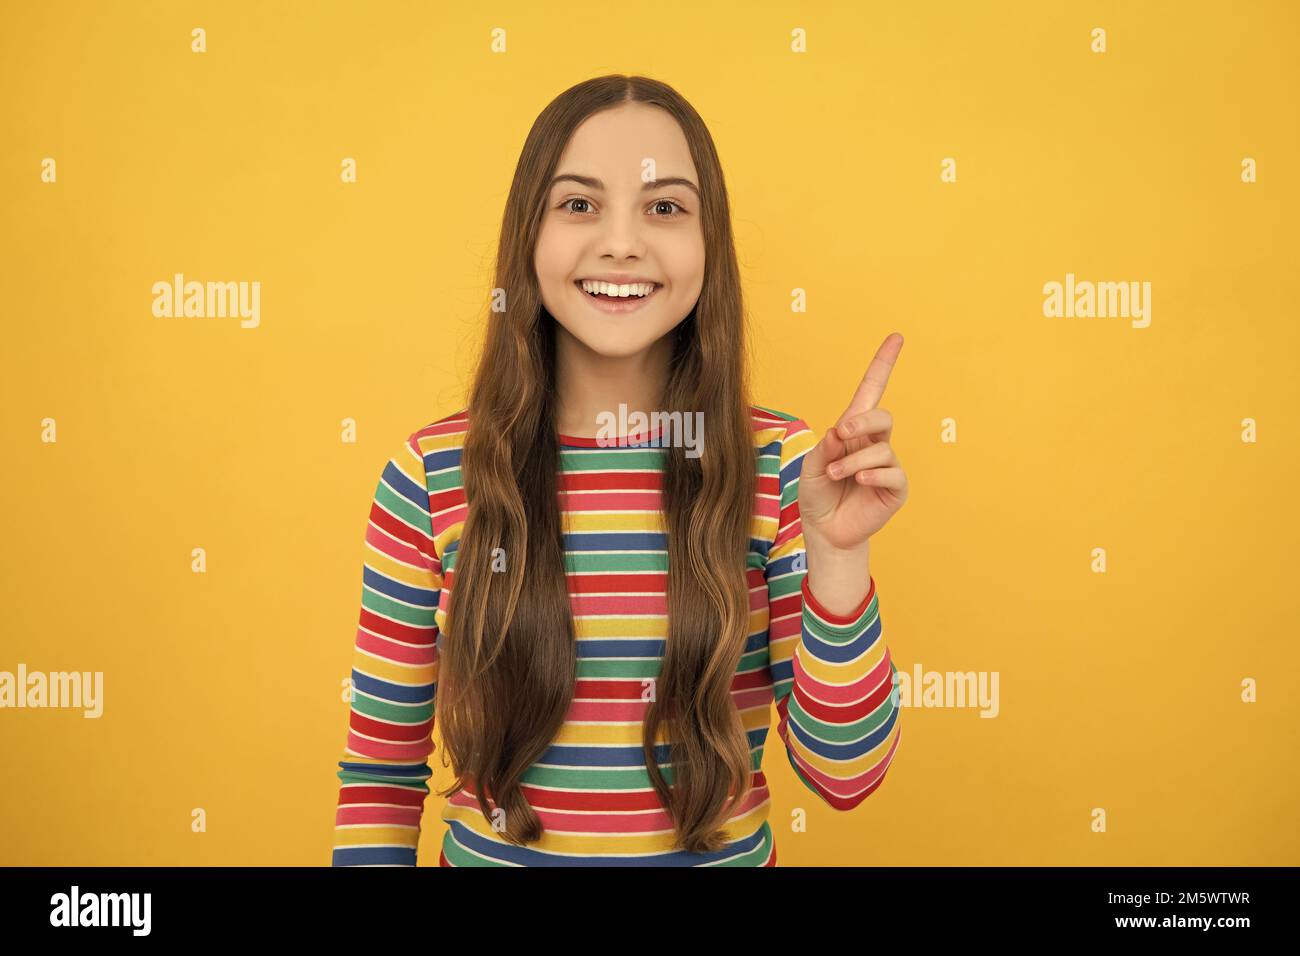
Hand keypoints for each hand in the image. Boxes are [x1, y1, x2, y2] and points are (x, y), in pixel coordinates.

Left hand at [798, 332, 908, 551]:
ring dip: (851, 460)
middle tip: (841, 433)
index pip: (871, 390)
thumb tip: (842, 431)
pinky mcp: (896, 487)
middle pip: (881, 416)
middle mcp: (874, 443)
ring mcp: (887, 465)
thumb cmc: (817, 494)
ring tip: (833, 475)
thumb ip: (825, 447)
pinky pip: (890, 471)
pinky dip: (870, 474)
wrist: (824, 531)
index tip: (896, 337)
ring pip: (880, 448)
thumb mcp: (811, 466)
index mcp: (853, 430)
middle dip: (862, 420)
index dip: (883, 364)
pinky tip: (857, 481)